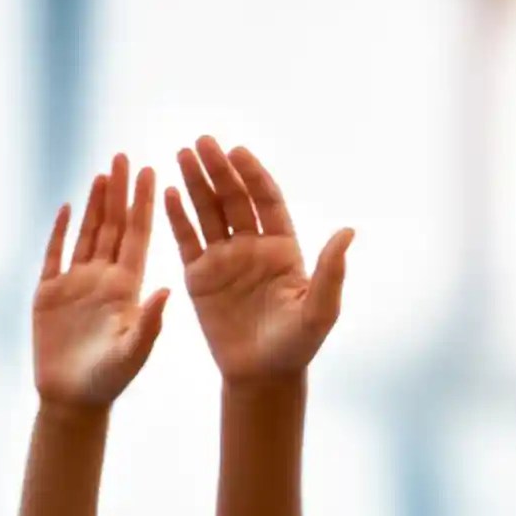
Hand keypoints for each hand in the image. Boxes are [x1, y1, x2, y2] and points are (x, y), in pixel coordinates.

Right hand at [33, 156, 168, 410]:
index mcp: (131, 286)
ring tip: (104, 171)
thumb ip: (150, 322)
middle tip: (127, 155)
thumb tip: (168, 290)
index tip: (154, 170)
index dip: (146, 203)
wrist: (75, 399)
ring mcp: (79, 283)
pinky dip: (61, 231)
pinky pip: (56, 255)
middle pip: (116, 226)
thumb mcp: (136, 351)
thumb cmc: (112, 380)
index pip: (141, 235)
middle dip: (121, 191)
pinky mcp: (50, 293)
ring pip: (89, 233)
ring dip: (96, 203)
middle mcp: (107, 278)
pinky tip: (69, 207)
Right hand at [165, 136, 353, 382]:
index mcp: (284, 248)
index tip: (238, 151)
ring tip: (180, 153)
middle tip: (202, 141)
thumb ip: (332, 271)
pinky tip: (167, 193)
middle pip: (234, 199)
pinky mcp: (200, 276)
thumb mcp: (320, 309)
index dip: (253, 176)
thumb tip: (348, 231)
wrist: (263, 374)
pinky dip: (177, 217)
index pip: (266, 201)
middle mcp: (254, 247)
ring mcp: (225, 259)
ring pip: (208, 212)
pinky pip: (187, 239)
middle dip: (219, 170)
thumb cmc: (297, 344)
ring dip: (195, 183)